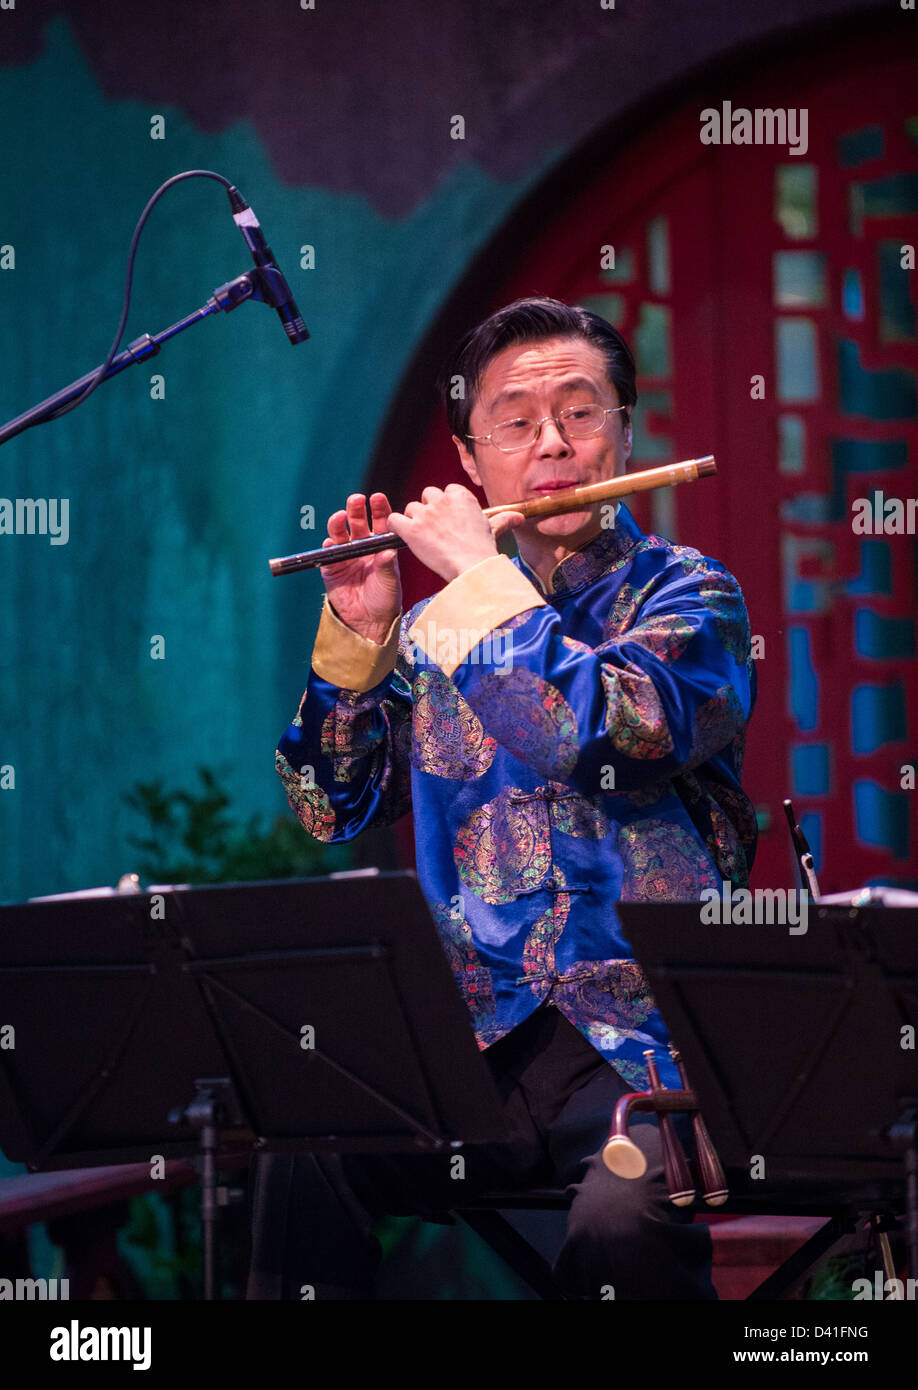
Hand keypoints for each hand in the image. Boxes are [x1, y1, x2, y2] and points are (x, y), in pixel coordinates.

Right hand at [319, 492, 401, 643]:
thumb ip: (386, 566)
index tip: (377, 498)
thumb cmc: (386, 599)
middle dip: (355, 509)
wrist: (369, 621)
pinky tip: (331, 542)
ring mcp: (345, 555)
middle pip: (357, 522)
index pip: (380, 521)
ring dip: (338, 523)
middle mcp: (362, 546)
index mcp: (380, 545)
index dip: (378, 509)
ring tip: (340, 517)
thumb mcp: (390, 582)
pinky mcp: (331, 568)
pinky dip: (328, 546)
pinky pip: (327, 553)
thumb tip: (387, 550)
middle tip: (356, 500)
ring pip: (340, 533)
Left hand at [386, 484, 524, 581]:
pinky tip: (404, 537)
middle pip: (427, 495)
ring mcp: (426, 514)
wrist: (473, 568)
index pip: (446, 491)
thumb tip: (518, 517)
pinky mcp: (411, 529)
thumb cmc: (484, 551)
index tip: (449, 521)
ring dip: (413, 520)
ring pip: (410, 508)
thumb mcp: (493, 530)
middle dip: (428, 510)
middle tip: (434, 529)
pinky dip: (396, 528)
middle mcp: (442, 500)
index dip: (445, 506)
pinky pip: (394, 520)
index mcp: (462, 496)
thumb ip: (502, 520)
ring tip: (423, 538)